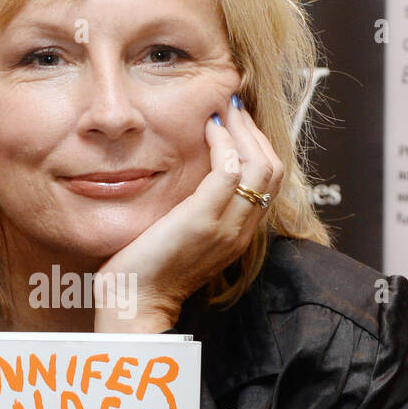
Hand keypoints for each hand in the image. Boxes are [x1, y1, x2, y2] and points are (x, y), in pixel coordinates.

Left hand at [92, 93, 281, 331]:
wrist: (134, 301)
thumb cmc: (148, 268)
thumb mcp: (183, 233)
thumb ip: (197, 207)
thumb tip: (192, 174)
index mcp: (240, 234)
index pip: (269, 181)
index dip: (258, 145)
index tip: (235, 123)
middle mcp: (242, 230)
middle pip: (273, 169)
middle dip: (255, 132)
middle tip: (232, 108)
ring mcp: (227, 226)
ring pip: (261, 165)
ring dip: (243, 131)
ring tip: (223, 112)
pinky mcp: (204, 219)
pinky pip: (231, 170)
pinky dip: (224, 143)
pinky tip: (208, 130)